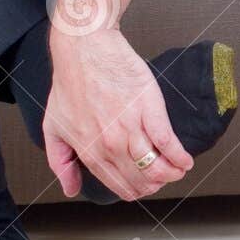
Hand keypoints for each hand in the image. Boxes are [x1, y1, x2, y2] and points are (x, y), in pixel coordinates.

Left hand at [42, 28, 194, 201]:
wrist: (84, 49)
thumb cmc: (71, 81)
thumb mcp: (54, 126)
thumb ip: (60, 161)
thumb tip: (70, 188)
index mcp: (90, 151)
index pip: (121, 187)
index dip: (138, 191)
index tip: (146, 185)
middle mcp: (110, 145)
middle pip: (143, 182)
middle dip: (157, 184)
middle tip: (164, 175)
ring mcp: (130, 129)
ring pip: (157, 169)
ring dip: (172, 173)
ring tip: (178, 168)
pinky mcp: (148, 111)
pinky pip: (168, 145)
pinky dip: (180, 157)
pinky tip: (185, 160)